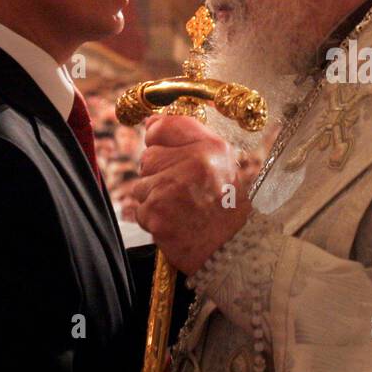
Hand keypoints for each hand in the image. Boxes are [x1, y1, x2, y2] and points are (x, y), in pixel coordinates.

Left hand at [133, 116, 252, 275]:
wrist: (232, 250)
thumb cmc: (226, 206)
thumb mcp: (223, 164)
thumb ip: (190, 137)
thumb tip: (152, 121)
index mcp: (211, 147)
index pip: (165, 124)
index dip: (159, 135)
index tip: (165, 147)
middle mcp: (192, 164)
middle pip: (148, 156)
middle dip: (160, 173)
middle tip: (184, 190)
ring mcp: (171, 189)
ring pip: (141, 183)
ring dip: (155, 197)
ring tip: (180, 207)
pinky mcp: (156, 214)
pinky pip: (140, 208)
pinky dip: (153, 217)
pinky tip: (174, 221)